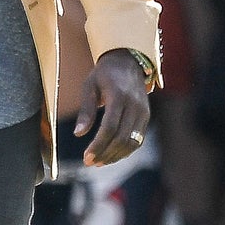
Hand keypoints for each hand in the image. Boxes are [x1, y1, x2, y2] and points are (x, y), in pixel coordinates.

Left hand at [76, 49, 150, 165]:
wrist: (128, 62)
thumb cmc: (104, 75)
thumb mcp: (90, 86)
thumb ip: (86, 110)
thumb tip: (78, 134)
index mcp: (119, 96)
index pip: (110, 127)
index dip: (98, 145)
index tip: (86, 157)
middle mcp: (134, 105)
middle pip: (122, 138)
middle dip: (105, 154)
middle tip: (90, 162)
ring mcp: (143, 112)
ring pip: (132, 142)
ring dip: (116, 155)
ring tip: (99, 162)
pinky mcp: (146, 116)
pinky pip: (138, 139)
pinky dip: (125, 150)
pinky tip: (112, 155)